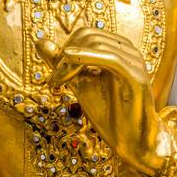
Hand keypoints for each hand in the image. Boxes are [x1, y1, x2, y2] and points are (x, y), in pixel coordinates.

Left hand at [39, 27, 166, 173]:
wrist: (130, 142)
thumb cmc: (108, 113)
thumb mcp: (79, 84)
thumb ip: (62, 64)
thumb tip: (40, 42)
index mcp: (117, 49)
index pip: (86, 33)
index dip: (65, 49)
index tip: (54, 76)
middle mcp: (128, 50)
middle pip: (89, 35)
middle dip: (65, 55)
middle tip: (54, 80)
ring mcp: (134, 61)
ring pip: (97, 44)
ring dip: (70, 62)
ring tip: (59, 82)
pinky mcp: (136, 76)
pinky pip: (110, 58)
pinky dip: (87, 56)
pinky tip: (69, 59)